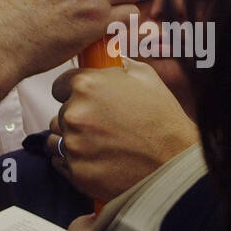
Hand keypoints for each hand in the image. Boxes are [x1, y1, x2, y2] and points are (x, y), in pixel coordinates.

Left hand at [46, 58, 199, 201]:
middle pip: (60, 113)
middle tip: (102, 126)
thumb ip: (117, 65)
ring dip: (71, 140)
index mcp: (87, 85)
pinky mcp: (76, 172)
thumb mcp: (146, 77)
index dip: (73, 92)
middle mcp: (75, 114)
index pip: (59, 85)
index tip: (86, 101)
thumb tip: (108, 59)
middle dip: (77, 118)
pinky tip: (97, 160)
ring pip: (55, 139)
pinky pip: (61, 163)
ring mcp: (74, 145)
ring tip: (98, 144)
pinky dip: (74, 162)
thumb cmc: (163, 119)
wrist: (175, 163)